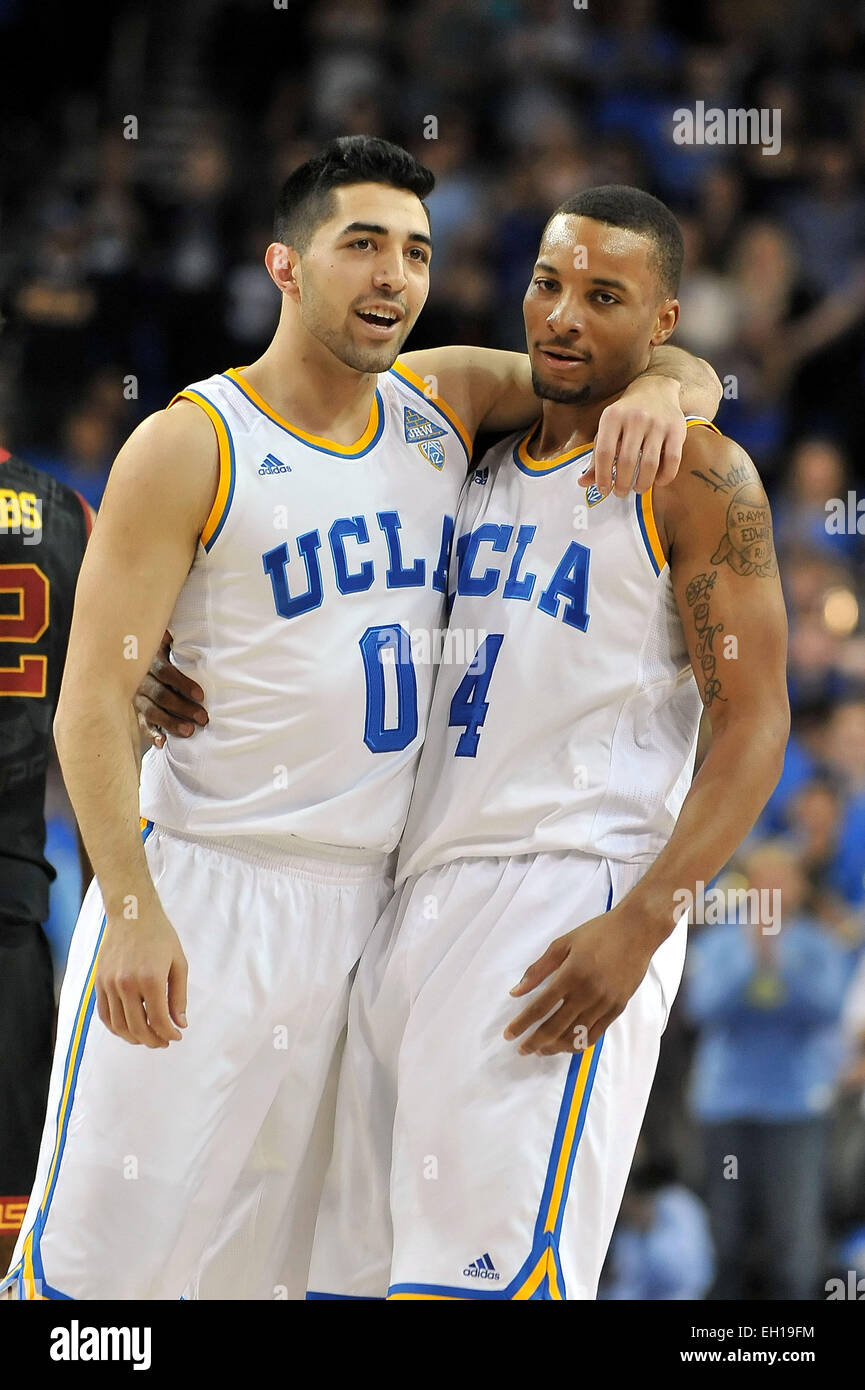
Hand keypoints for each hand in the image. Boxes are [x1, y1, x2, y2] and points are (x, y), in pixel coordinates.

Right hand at [96, 900, 188, 1046]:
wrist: (132, 914)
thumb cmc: (160, 936)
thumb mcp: (179, 963)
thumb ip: (179, 996)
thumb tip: (180, 1024)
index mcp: (151, 979)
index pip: (159, 1020)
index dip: (169, 1034)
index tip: (177, 1036)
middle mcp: (127, 984)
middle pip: (138, 1028)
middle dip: (153, 1040)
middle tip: (164, 1042)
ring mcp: (110, 984)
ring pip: (119, 1025)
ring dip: (134, 1038)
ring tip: (147, 1038)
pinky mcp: (99, 982)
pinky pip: (104, 1014)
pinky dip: (116, 1027)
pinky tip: (128, 1029)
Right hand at [134, 630, 207, 747]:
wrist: (127, 655)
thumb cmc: (159, 649)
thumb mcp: (162, 640)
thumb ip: (168, 638)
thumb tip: (174, 632)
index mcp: (149, 660)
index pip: (165, 672)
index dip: (183, 683)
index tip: (201, 696)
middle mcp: (140, 679)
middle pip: (161, 695)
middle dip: (183, 707)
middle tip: (204, 718)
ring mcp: (136, 696)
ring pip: (152, 711)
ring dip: (171, 722)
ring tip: (190, 732)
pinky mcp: (135, 711)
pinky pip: (142, 724)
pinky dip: (152, 734)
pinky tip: (162, 743)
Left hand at [503, 907, 654, 1055]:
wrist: (637, 931)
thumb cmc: (597, 933)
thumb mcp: (563, 943)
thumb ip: (538, 969)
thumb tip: (516, 992)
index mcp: (570, 975)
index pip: (540, 1007)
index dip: (522, 1024)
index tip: (509, 1035)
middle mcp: (587, 993)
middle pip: (555, 1027)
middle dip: (535, 1042)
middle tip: (522, 1049)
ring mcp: (604, 1003)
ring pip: (576, 1036)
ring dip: (555, 1047)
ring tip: (541, 1050)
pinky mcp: (618, 1008)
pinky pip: (595, 1034)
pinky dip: (579, 1044)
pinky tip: (567, 1045)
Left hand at [582, 375, 685, 497]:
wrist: (655, 389)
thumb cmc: (625, 415)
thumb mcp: (607, 429)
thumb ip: (596, 456)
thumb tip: (582, 483)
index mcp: (613, 417)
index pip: (604, 453)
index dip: (602, 476)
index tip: (603, 490)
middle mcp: (635, 418)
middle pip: (627, 461)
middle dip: (622, 484)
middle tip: (620, 493)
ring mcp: (657, 423)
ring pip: (649, 464)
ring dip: (642, 483)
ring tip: (638, 489)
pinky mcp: (677, 429)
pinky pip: (672, 460)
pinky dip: (665, 476)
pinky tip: (657, 482)